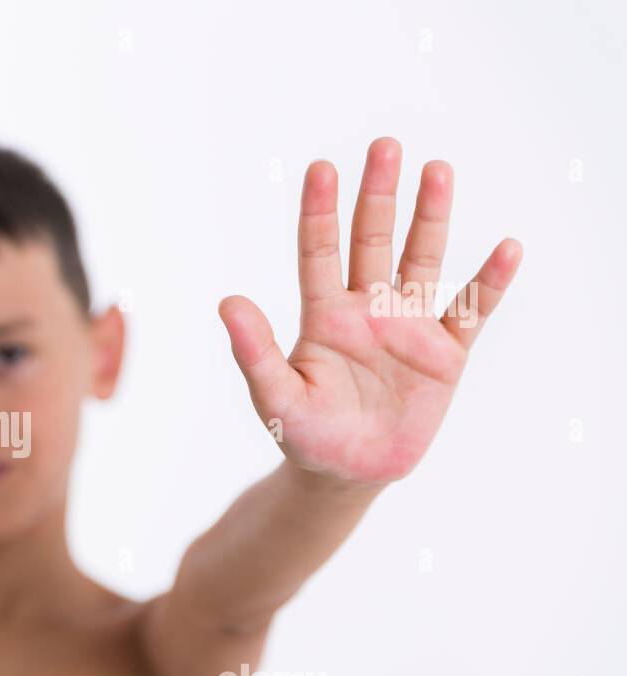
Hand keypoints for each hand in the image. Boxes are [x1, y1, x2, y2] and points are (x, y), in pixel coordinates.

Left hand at [218, 137, 522, 484]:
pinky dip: (488, 283)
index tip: (322, 167)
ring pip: (421, 261)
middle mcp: (367, 309)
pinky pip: (471, 311)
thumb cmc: (305, 435)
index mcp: (323, 316)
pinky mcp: (445, 354)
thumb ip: (254, 351)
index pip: (318, 252)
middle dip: (379, 195)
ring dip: (430, 218)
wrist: (349, 473)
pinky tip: (506, 249)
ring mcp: (408, 327)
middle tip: (385, 147)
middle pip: (373, 241)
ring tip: (437, 170)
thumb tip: (226, 301)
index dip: (319, 212)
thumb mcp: (275, 398)